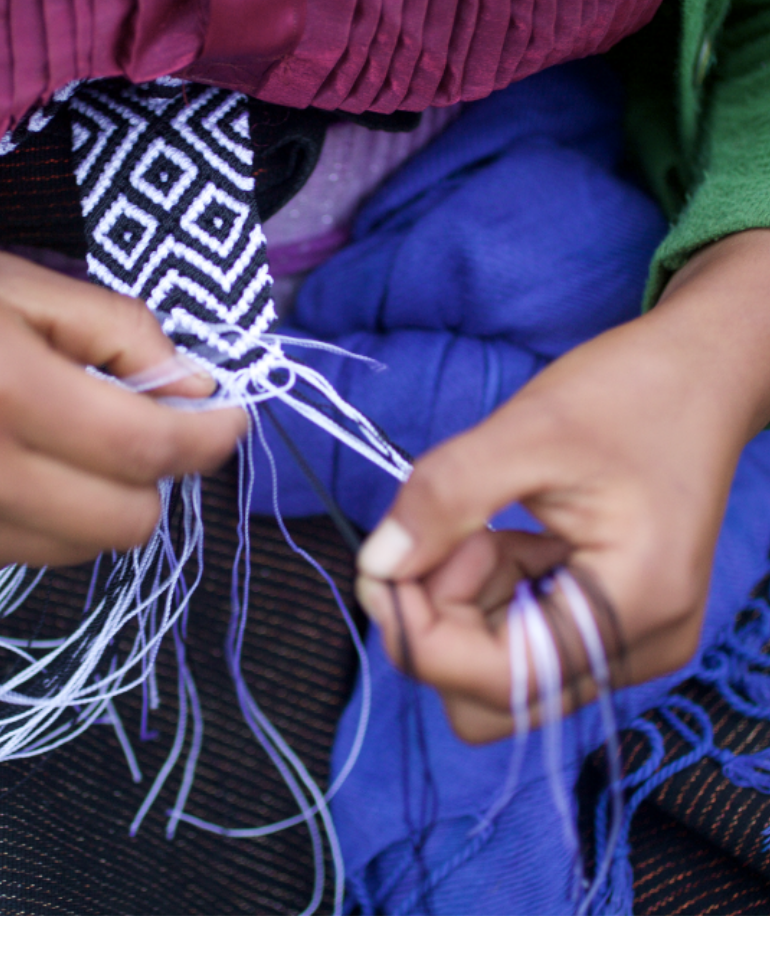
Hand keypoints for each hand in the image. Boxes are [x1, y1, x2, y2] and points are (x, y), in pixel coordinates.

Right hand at [0, 181, 244, 582]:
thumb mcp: (13, 276)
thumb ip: (117, 332)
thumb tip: (195, 389)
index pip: (147, 450)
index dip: (210, 438)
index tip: (229, 418)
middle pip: (126, 524)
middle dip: (149, 476)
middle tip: (126, 424)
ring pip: (75, 549)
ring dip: (87, 498)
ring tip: (38, 436)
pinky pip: (11, 557)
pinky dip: (26, 518)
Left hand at [354, 229, 769, 741]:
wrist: (699, 378)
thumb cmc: (631, 394)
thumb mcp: (526, 431)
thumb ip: (444, 499)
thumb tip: (376, 565)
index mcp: (633, 609)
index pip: (495, 679)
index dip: (417, 631)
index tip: (384, 563)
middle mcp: (636, 650)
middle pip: (491, 696)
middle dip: (441, 623)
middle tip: (445, 539)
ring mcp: (624, 644)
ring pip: (494, 673)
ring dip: (463, 605)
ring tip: (488, 528)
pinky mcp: (605, 625)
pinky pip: (516, 641)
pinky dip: (488, 596)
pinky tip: (506, 538)